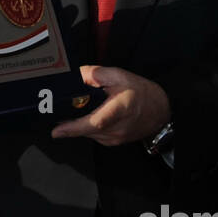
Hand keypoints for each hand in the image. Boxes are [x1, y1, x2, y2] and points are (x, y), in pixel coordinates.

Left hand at [50, 66, 169, 146]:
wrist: (161, 110)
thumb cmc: (142, 92)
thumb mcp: (119, 75)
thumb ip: (94, 74)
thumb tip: (74, 76)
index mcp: (120, 108)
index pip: (96, 122)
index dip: (74, 127)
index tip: (57, 130)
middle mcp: (118, 128)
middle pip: (86, 129)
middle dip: (69, 122)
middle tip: (57, 111)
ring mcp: (115, 138)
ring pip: (87, 134)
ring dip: (79, 124)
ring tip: (80, 109)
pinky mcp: (113, 143)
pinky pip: (93, 136)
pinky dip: (87, 127)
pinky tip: (90, 115)